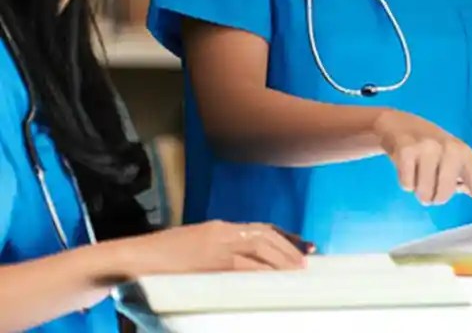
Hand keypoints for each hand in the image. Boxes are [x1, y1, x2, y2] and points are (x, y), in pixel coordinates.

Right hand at [113, 221, 311, 277]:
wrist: (130, 258)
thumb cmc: (158, 260)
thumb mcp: (193, 250)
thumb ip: (216, 253)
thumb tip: (240, 268)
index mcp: (218, 228)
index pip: (260, 229)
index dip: (285, 237)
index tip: (304, 247)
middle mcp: (220, 232)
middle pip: (265, 236)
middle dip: (289, 248)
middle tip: (306, 261)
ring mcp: (213, 246)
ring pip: (258, 248)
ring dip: (280, 259)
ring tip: (296, 271)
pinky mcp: (205, 261)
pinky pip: (241, 265)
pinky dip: (259, 271)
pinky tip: (272, 278)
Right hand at [371, 109, 471, 225]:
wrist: (396, 123)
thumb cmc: (427, 145)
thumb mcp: (451, 156)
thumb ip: (464, 178)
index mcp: (464, 154)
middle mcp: (450, 150)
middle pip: (444, 197)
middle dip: (432, 194)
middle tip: (427, 175)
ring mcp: (428, 148)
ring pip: (424, 194)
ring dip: (417, 188)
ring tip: (416, 169)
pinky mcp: (407, 151)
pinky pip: (407, 185)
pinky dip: (404, 181)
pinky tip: (405, 165)